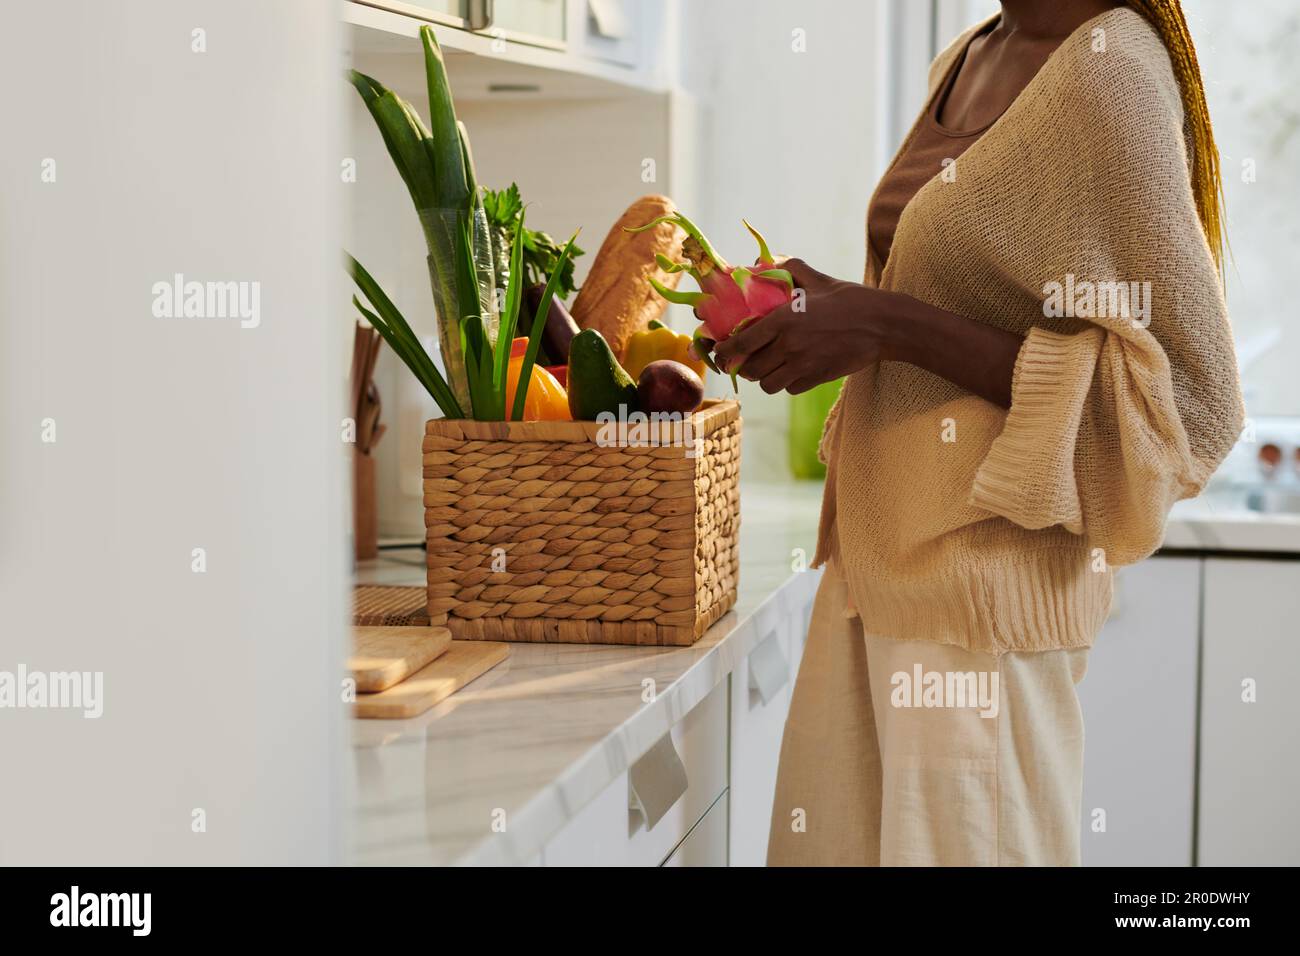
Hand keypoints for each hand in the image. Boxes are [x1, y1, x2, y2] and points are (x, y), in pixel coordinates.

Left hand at [712, 258, 894, 394]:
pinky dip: (786, 383)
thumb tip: (767, 263)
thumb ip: (791, 270)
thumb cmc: (852, 300)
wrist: (884, 325)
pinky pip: (789, 389)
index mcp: (784, 320)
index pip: (742, 342)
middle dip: (745, 367)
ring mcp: (803, 365)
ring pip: (768, 384)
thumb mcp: (819, 280)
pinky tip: (792, 371)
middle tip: (746, 360)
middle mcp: (789, 345)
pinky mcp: (817, 378)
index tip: (719, 354)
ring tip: (769, 368)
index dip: (724, 352)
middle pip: (751, 369)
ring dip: (765, 378)